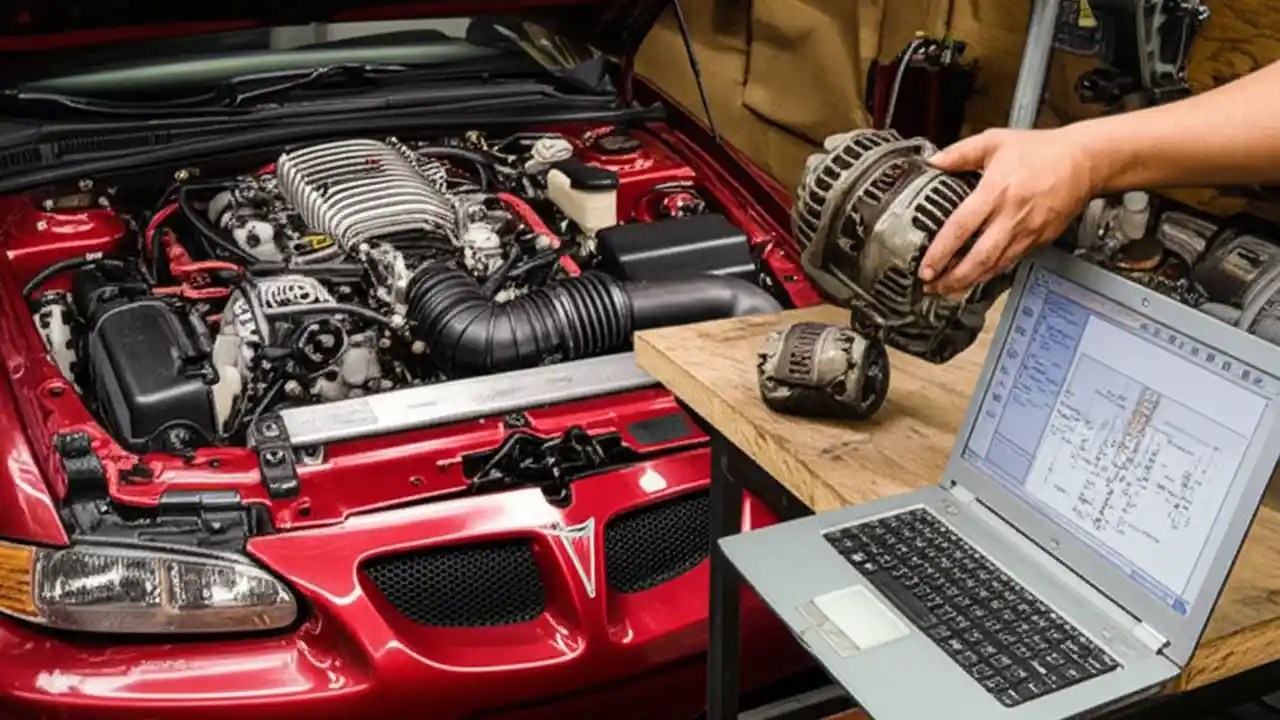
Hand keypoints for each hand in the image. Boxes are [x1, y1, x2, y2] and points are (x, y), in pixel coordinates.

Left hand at [918, 127, 1098, 295]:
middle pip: (978, 258)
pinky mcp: (1039, 240)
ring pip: (994, 266)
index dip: (941, 252)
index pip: (961, 228)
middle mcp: (1011, 216)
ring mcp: (1027, 231)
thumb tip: (932, 162)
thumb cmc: (1042, 150)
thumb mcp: (995, 141)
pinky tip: (975, 277)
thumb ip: (960, 153)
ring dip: (969, 281)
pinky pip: (1010, 262)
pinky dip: (990, 273)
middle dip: (952, 279)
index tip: (925, 267)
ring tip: (947, 288)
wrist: (1084, 161)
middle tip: (931, 287)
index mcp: (996, 191)